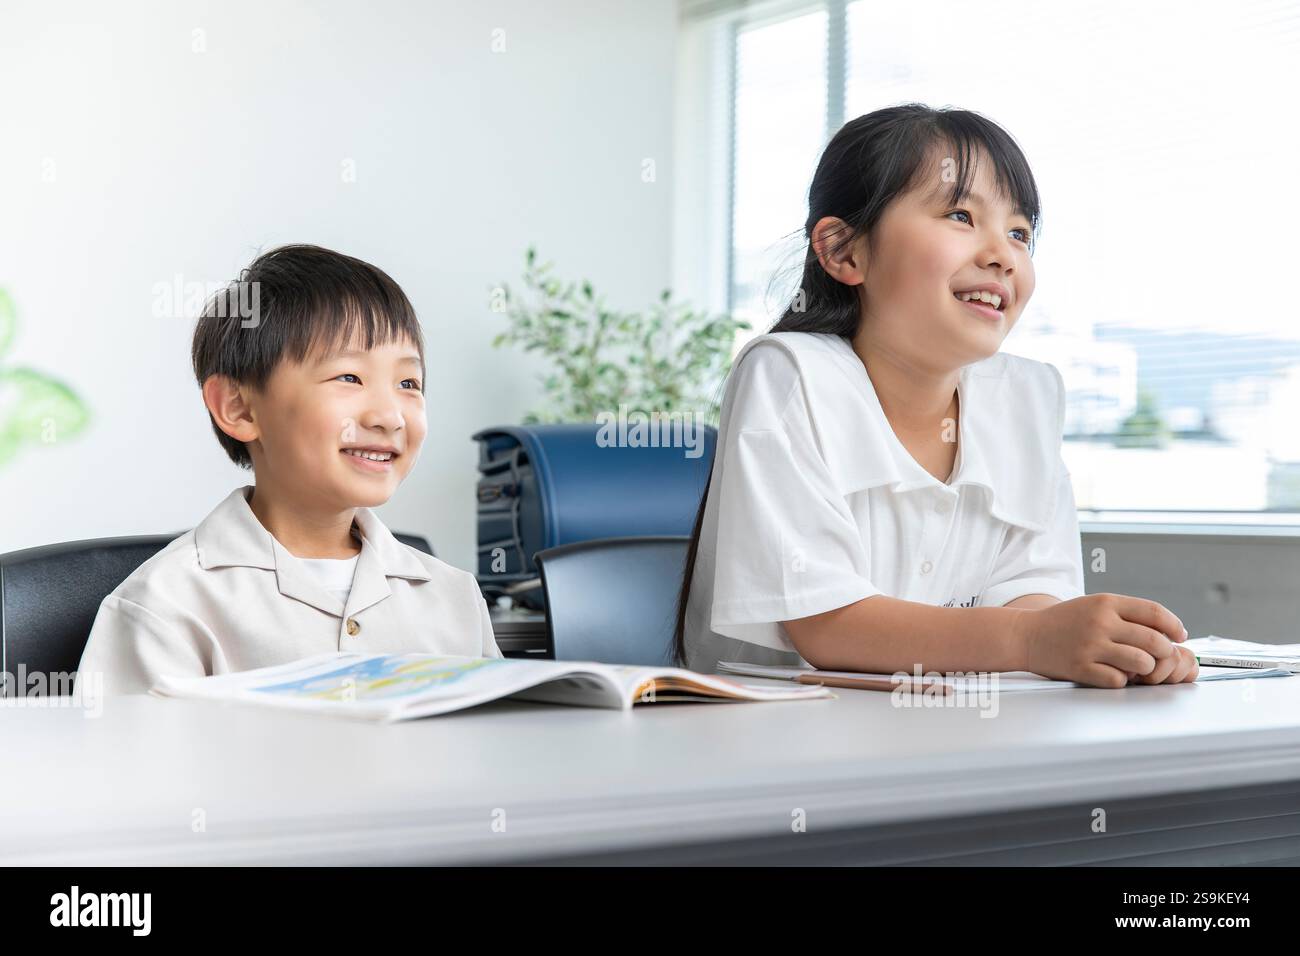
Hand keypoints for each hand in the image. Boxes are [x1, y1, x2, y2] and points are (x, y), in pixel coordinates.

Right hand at [1014, 593, 1190, 688]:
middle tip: (1161, 656)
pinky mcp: (1081, 668)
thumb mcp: (1093, 605)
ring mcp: (1090, 646)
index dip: (1173, 625)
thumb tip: (1166, 631)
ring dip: (1146, 669)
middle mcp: (1099, 622)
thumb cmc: (1063, 622)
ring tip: (1138, 667)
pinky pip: (1119, 680)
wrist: (1026, 635)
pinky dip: (1122, 680)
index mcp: (1105, 603)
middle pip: (1154, 640)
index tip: (1180, 635)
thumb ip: (1125, 614)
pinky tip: (1113, 673)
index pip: (1154, 611)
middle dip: (1164, 652)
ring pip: (1142, 662)